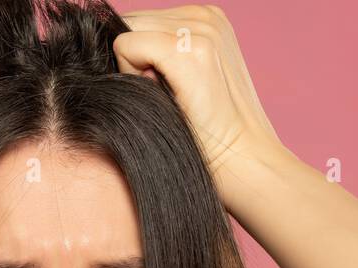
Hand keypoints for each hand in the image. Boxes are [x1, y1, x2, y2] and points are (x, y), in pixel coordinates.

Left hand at [114, 5, 288, 205]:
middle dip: (134, 58)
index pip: (142, 20)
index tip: (165, 89)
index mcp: (207, 19)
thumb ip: (159, 55)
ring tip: (167, 98)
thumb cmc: (210, 134)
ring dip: (133, 68)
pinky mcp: (190, 49)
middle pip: (131, 21)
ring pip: (126, 31)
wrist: (245, 162)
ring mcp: (200, 29)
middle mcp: (205, 15)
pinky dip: (131, 75)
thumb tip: (111, 46)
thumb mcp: (186, 80)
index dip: (139, 57)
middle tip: (164, 97)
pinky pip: (126, 46)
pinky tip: (160, 99)